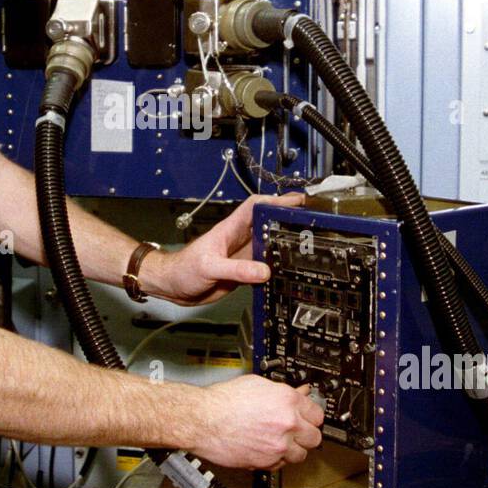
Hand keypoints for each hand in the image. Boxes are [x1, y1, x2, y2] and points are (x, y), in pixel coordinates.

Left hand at [144, 192, 303, 305]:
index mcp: (231, 230)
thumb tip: (263, 271)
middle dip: (289, 218)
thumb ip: (236, 269)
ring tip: (310, 243)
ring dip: (286, 243)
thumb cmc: (183, 269)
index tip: (297, 200)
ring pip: (270, 245)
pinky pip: (265, 267)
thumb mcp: (209, 267)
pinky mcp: (244, 272)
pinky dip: (278, 268)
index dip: (276, 200)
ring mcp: (243, 256)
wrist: (174, 287)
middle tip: (313, 219)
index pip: (256, 206)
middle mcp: (240, 240)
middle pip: (269, 223)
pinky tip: (290, 271)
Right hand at [189, 377, 323, 469]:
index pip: (317, 413)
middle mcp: (287, 423)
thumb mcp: (257, 385)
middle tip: (297, 431)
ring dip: (294, 449)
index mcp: (287, 400)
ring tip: (281, 442)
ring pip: (301, 455)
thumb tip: (297, 393)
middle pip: (315, 437)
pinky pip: (282, 465)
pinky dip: (277, 460)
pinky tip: (267, 450)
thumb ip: (282, 392)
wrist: (202, 420)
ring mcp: (278, 445)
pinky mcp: (267, 462)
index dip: (311, 415)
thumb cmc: (222, 401)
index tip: (308, 417)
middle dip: (307, 434)